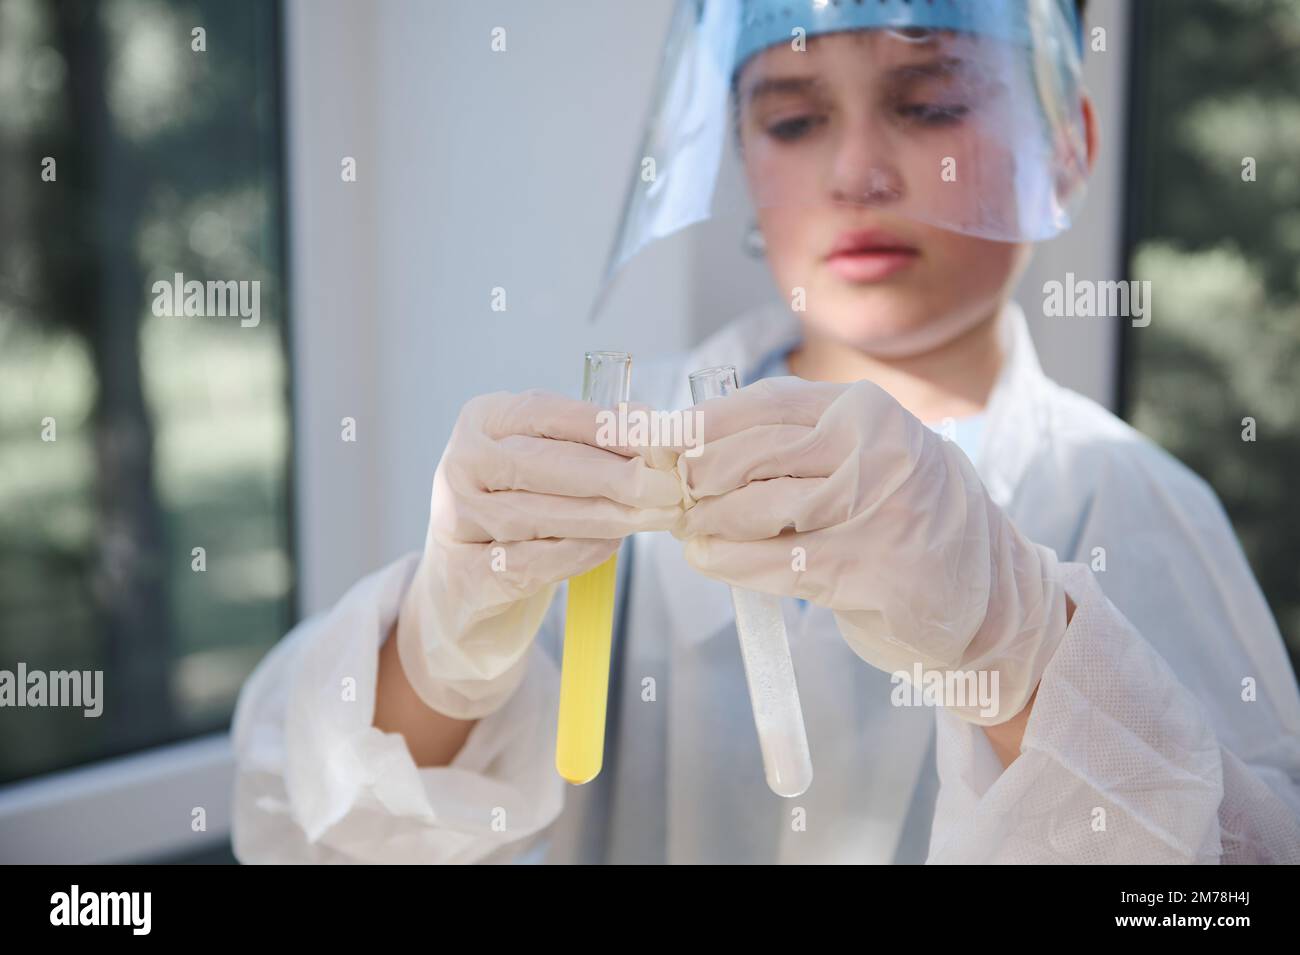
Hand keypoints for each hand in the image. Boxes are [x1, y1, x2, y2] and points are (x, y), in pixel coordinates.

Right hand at [397, 390, 681, 718]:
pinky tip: (611, 546)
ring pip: (542, 515)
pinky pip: (533, 561)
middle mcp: (460, 465)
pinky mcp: (464, 575)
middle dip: (615, 476)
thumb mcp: (542, 463)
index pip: (546, 413)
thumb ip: (587, 443)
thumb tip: (648, 425)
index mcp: (481, 422)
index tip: (658, 437)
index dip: (606, 425)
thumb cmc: (515, 512)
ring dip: (607, 517)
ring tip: (654, 517)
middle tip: (668, 488)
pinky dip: (578, 553)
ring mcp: (456, 521)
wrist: (462, 590)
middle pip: (544, 464)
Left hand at [671, 377, 1066, 724]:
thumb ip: (799, 446)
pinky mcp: (865, 569)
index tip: (660, 440)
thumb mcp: (868, 459)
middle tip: (675, 498)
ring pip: (754, 508)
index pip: (765, 403)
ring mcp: (873, 510)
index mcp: (867, 412)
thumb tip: (696, 447)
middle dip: (697, 480)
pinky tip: (710, 559)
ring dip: (708, 524)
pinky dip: (729, 563)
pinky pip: (772, 563)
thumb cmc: (910, 523)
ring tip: (693, 531)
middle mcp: (873, 449)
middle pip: (749, 455)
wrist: (992, 597)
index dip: (703, 424)